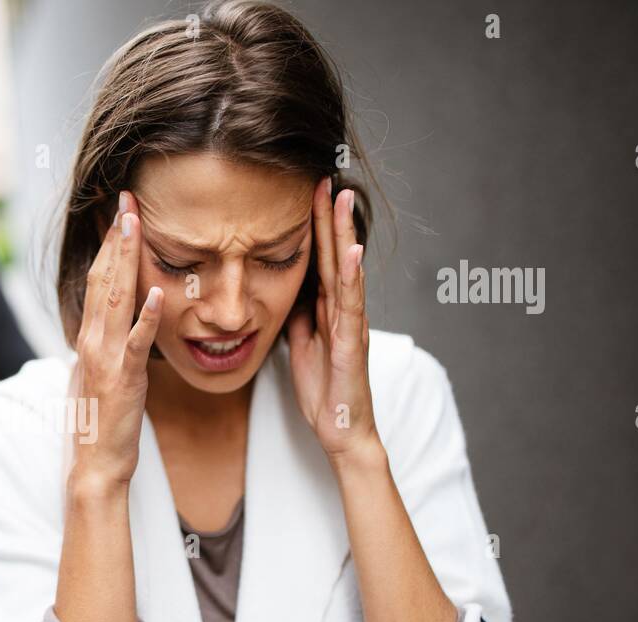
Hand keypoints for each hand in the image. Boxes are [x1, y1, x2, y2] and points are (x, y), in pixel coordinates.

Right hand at [70, 190, 163, 489]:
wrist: (92, 464)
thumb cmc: (96, 424)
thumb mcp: (93, 376)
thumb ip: (99, 347)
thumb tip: (103, 327)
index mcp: (86, 339)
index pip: (95, 281)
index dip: (107, 245)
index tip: (119, 214)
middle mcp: (90, 341)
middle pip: (102, 278)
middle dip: (115, 237)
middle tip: (127, 200)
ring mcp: (104, 358)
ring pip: (115, 299)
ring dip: (126, 259)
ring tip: (136, 224)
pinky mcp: (123, 379)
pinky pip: (136, 342)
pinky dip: (148, 315)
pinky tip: (161, 291)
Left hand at [286, 177, 379, 462]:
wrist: (342, 428)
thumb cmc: (324, 389)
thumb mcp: (301, 345)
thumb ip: (298, 315)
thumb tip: (284, 291)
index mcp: (328, 309)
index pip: (320, 259)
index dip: (314, 227)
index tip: (306, 192)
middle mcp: (343, 309)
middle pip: (335, 254)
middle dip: (329, 217)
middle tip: (325, 178)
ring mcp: (351, 323)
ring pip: (346, 270)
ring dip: (344, 233)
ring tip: (341, 199)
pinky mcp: (353, 343)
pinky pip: (351, 305)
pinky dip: (353, 277)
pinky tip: (351, 252)